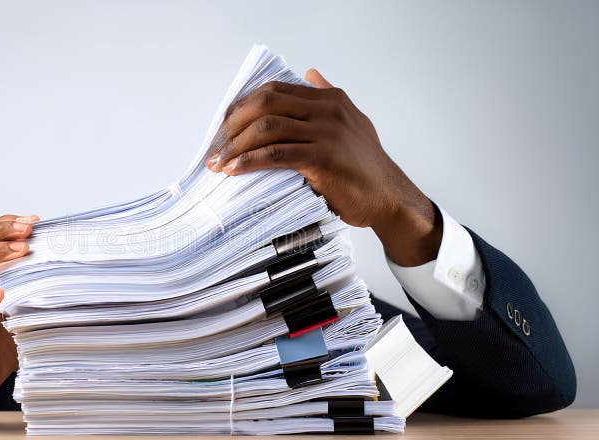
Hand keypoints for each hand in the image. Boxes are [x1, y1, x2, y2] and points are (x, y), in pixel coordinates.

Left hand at [205, 69, 441, 265]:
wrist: (390, 198)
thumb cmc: (366, 168)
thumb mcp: (352, 121)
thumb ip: (328, 97)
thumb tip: (310, 73)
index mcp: (329, 99)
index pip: (274, 91)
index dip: (242, 107)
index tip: (224, 127)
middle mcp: (327, 110)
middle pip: (264, 103)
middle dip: (232, 125)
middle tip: (216, 147)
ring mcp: (326, 133)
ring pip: (266, 128)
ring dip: (235, 145)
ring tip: (218, 162)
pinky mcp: (322, 158)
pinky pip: (275, 154)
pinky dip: (249, 161)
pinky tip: (234, 170)